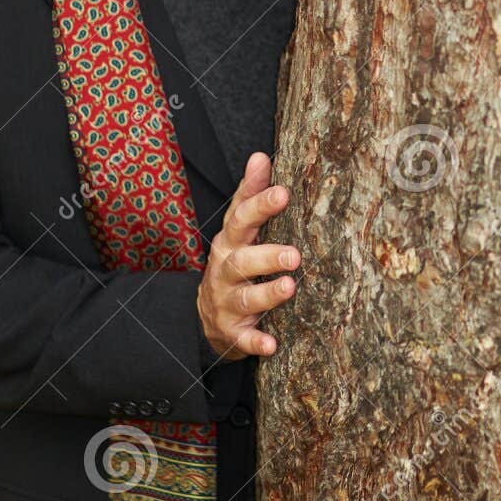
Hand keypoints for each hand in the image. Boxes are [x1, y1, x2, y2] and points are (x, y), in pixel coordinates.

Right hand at [196, 152, 298, 362]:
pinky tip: (272, 345)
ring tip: (289, 287)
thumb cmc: (235, 261)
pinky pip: (242, 339)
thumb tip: (260, 155)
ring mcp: (226, 302)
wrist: (206, 315)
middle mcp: (225, 270)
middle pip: (241, 259)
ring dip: (267, 294)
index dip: (260, 204)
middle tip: (295, 253)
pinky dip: (255, 342)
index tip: (283, 191)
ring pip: (245, 297)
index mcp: (230, 241)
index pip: (241, 218)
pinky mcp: (231, 333)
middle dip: (267, 255)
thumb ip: (251, 194)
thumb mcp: (238, 229)